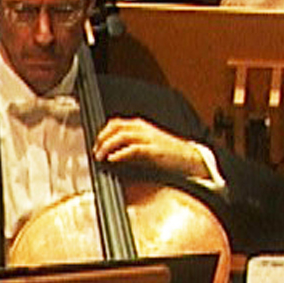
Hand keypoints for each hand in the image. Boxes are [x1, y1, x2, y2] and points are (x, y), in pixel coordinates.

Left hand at [94, 116, 208, 181]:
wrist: (188, 158)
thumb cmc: (167, 154)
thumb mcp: (144, 146)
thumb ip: (128, 147)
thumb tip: (111, 153)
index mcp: (140, 126)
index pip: (116, 123)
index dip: (102, 132)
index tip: (95, 144)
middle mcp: (143, 129)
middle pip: (116, 127)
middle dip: (102, 139)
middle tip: (95, 151)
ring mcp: (149, 138)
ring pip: (122, 136)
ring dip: (107, 146)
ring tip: (101, 156)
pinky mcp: (154, 150)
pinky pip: (134, 149)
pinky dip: (121, 154)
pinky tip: (113, 159)